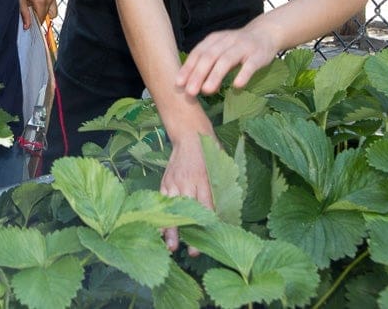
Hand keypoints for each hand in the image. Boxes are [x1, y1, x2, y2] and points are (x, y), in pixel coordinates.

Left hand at [18, 0, 57, 29]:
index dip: (36, 22)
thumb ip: (25, 15)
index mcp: (41, 1)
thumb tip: (27, 27)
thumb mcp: (20, 0)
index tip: (31, 22)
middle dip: (41, 15)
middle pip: (49, 15)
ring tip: (34, 4)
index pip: (42, 19)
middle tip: (31, 10)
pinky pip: (53, 1)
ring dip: (45, 10)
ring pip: (53, 9)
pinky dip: (47, 3)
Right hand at [160, 128, 214, 255]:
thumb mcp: (220, 168)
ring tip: (170, 246)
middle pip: (187, 210)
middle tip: (188, 251)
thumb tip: (227, 213)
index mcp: (204, 179)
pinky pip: (162, 202)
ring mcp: (174, 182)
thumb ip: (221, 189)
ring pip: (172, 209)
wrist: (189, 135)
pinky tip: (160, 230)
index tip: (207, 240)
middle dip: (186, 232)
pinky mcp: (165, 182)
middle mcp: (188, 182)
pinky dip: (162, 216)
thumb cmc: (209, 153)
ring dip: (170, 228)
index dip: (207, 224)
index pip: (206, 206)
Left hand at [175, 24, 278, 95]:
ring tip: (206, 91)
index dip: (188, 68)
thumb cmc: (238, 47)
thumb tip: (200, 89)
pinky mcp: (258, 55)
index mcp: (214, 39)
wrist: (266, 33)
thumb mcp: (222, 52)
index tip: (178, 83)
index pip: (198, 53)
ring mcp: (243, 47)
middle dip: (198, 74)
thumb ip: (210, 68)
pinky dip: (243, 74)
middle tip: (190, 92)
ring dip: (215, 76)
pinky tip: (236, 85)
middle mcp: (227, 41)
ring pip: (227, 60)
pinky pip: (250, 65)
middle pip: (209, 57)